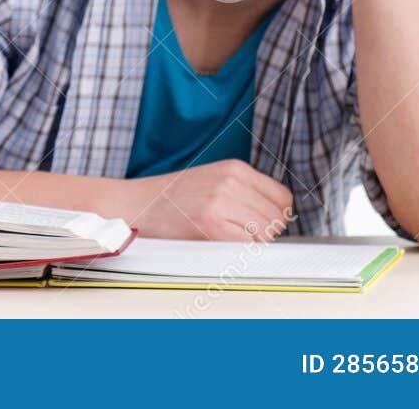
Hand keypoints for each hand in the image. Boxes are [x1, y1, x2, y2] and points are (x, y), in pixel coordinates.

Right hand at [111, 159, 293, 241]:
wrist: (135, 205)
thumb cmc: (171, 199)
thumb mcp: (213, 181)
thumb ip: (244, 192)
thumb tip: (277, 217)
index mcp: (234, 168)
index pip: (283, 198)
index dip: (274, 216)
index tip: (259, 223)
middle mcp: (231, 181)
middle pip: (277, 219)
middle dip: (264, 232)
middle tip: (236, 234)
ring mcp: (221, 202)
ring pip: (265, 234)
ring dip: (251, 244)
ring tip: (224, 238)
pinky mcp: (211, 225)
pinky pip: (247, 246)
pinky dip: (239, 252)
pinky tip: (218, 244)